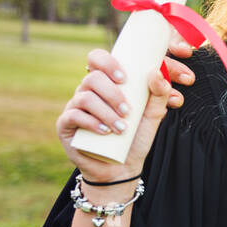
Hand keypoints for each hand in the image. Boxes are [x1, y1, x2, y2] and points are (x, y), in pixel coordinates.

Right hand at [56, 40, 196, 182]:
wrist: (122, 168)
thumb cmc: (135, 137)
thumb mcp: (153, 115)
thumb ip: (160, 93)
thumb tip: (156, 72)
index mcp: (106, 84)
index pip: (98, 59)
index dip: (108, 62)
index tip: (125, 78)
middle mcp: (87, 92)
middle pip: (92, 78)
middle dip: (112, 93)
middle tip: (128, 110)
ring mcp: (75, 107)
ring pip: (84, 97)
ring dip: (106, 112)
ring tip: (122, 128)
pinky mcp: (66, 125)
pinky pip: (73, 116)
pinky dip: (91, 123)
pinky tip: (105, 132)